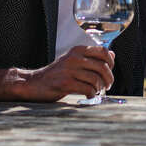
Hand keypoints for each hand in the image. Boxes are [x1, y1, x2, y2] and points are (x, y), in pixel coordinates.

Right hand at [0, 46, 114, 101]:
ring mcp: (69, 70)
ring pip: (95, 79)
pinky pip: (87, 89)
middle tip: (107, 86)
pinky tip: (88, 95)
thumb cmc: (57, 74)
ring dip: (99, 88)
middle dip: (108, 79)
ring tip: (95, 91)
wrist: (34, 83)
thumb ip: (92, 58)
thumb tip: (112, 54)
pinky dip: (91, 94)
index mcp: (78, 50)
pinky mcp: (65, 83)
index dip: (111, 63)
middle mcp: (74, 58)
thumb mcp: (74, 61)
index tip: (110, 72)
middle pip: (102, 67)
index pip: (103, 52)